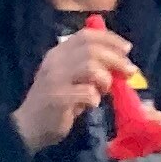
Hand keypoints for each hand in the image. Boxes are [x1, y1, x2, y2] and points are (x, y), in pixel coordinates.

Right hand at [14, 22, 136, 149]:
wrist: (30, 125)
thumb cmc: (58, 101)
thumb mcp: (72, 78)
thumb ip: (90, 66)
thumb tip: (122, 61)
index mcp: (58, 53)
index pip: (86, 36)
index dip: (109, 39)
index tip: (127, 49)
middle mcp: (54, 62)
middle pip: (92, 50)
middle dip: (116, 60)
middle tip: (130, 71)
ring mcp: (54, 79)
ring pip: (91, 68)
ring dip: (105, 80)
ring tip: (104, 90)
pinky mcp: (57, 98)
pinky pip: (87, 93)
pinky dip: (95, 98)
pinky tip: (91, 104)